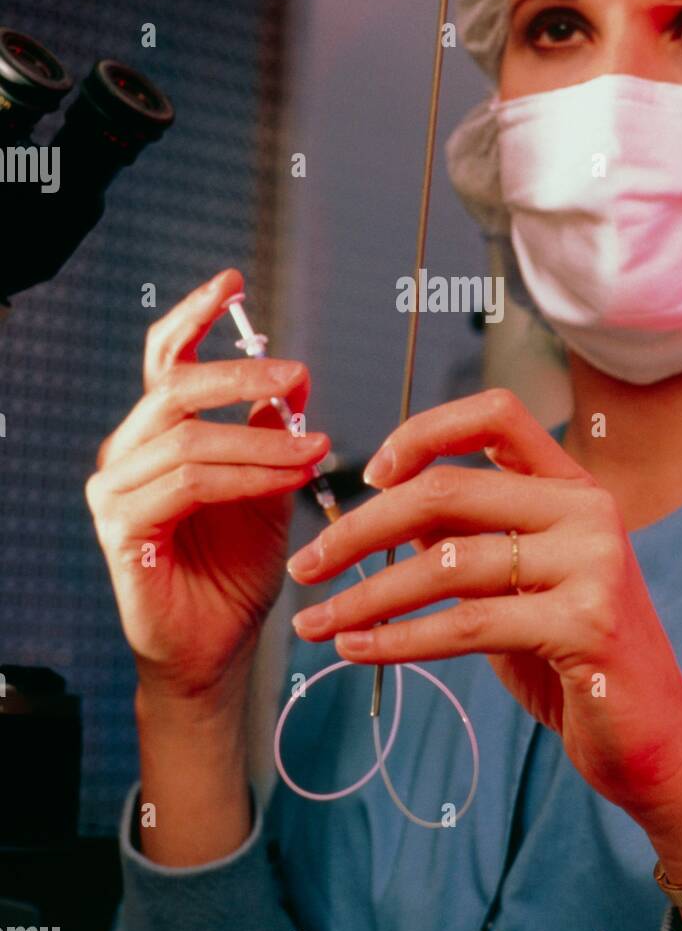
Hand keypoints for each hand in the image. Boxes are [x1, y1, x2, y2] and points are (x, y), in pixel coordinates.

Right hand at [86, 267, 330, 703]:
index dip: (195, 315)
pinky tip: (289, 478)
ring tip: (315, 448)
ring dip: (261, 439)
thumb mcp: (267, 487)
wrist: (216, 648)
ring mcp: (117, 492)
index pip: (165, 358)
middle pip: (176, 388)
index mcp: (156, 434)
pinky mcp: (123, 530)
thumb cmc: (234, 571)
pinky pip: (191, 485)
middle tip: (299, 377)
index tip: (234, 282)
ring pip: (190, 439)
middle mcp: (126, 454)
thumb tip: (293, 380)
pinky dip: (248, 476)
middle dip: (243, 375)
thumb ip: (271, 434)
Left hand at [287, 387, 681, 822]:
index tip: (370, 475)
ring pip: (445, 564)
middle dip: (360, 530)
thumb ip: (467, 538)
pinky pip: (466, 624)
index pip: (496, 413)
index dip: (424, 432)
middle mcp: (588, 510)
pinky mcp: (586, 625)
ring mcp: (593, 564)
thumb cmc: (573, 655)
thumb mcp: (518, 582)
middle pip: (447, 491)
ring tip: (315, 623)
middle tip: (307, 566)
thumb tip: (381, 514)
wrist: (654, 739)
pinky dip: (398, 639)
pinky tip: (358, 650)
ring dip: (365, 596)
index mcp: (572, 486)